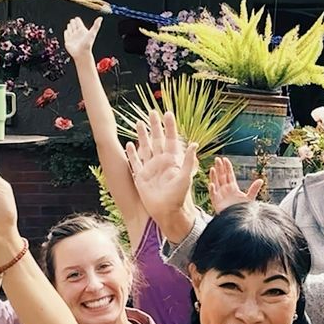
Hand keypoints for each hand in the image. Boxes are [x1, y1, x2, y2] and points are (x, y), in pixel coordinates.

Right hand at [63, 16, 99, 59]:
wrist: (81, 53)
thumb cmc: (87, 45)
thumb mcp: (92, 33)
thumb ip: (96, 25)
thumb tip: (100, 18)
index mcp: (82, 30)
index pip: (78, 21)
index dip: (77, 20)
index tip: (77, 19)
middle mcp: (77, 33)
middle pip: (73, 24)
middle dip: (72, 22)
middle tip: (72, 21)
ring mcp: (73, 36)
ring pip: (70, 28)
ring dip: (69, 26)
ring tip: (70, 25)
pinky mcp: (68, 40)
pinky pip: (66, 34)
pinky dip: (66, 32)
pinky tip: (67, 31)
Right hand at [124, 111, 197, 237]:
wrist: (167, 211)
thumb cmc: (178, 197)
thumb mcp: (185, 177)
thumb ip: (188, 160)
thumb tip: (194, 144)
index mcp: (171, 160)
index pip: (170, 139)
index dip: (169, 127)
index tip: (167, 113)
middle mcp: (160, 162)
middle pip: (157, 139)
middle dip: (155, 126)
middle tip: (152, 112)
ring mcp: (150, 168)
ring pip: (145, 147)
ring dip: (142, 135)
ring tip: (139, 122)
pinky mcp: (141, 177)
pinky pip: (135, 162)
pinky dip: (132, 153)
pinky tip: (129, 144)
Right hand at [209, 156, 262, 213]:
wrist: (238, 221)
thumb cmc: (242, 210)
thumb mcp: (250, 198)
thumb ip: (254, 189)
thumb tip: (261, 180)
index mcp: (233, 188)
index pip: (229, 175)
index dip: (227, 167)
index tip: (225, 159)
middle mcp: (225, 190)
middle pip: (221, 176)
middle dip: (219, 168)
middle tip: (217, 159)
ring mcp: (220, 195)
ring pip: (215, 183)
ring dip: (214, 176)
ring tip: (212, 168)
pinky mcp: (216, 202)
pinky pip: (213, 194)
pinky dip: (212, 189)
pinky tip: (212, 184)